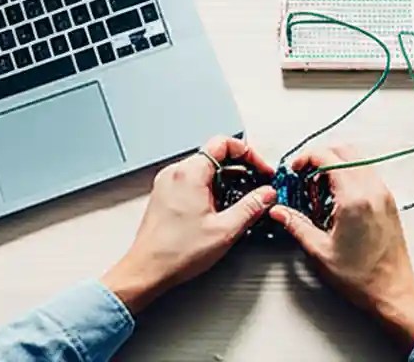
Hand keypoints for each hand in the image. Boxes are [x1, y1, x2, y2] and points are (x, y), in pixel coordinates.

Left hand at [101, 136, 274, 313]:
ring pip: (204, 169)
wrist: (147, 270)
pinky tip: (220, 209)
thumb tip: (266, 194)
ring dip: (226, 180)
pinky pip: (192, 182)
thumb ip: (251, 207)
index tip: (261, 169)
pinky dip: (210, 189)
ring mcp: (168, 184)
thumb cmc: (176, 252)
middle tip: (256, 185)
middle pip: (215, 155)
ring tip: (241, 200)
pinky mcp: (165, 196)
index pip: (224, 143)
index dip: (249, 153)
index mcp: (190, 173)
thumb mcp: (225, 230)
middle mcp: (176, 173)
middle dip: (240, 169)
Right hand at [268, 144, 413, 347]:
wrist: (393, 293)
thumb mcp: (320, 251)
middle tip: (305, 176)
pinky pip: (368, 174)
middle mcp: (373, 191)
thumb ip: (296, 225)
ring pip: (358, 160)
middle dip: (321, 157)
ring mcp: (384, 195)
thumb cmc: (362, 278)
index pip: (328, 157)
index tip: (295, 169)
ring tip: (320, 191)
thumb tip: (279, 211)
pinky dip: (350, 176)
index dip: (306, 158)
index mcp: (355, 199)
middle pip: (345, 151)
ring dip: (336, 166)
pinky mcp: (389, 203)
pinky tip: (337, 200)